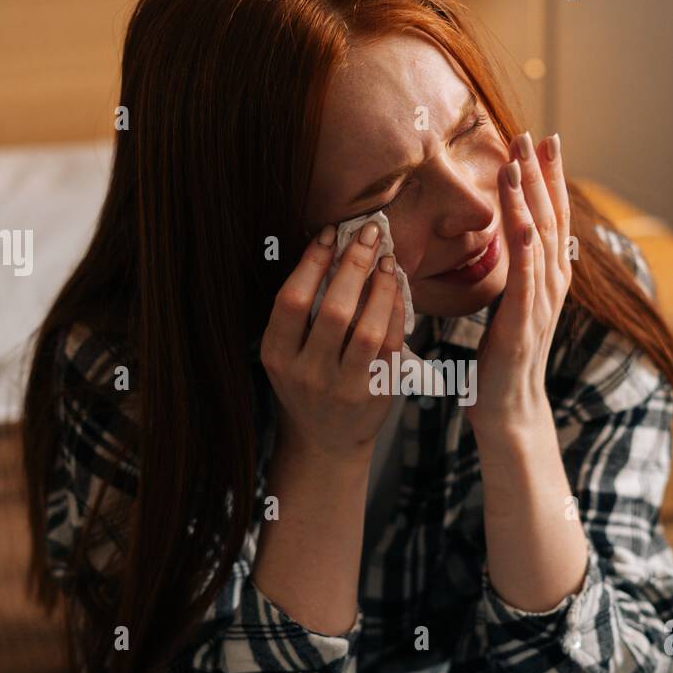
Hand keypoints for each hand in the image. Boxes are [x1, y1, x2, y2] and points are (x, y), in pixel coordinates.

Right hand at [260, 221, 404, 465]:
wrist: (326, 440)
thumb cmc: (307, 382)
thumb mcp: (288, 352)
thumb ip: (302, 311)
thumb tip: (333, 247)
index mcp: (277, 356)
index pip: (292, 301)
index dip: (311, 263)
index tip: (328, 234)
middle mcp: (306, 373)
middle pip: (332, 310)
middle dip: (351, 264)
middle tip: (366, 233)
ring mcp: (342, 388)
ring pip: (365, 329)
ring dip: (379, 286)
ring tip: (384, 258)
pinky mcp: (374, 395)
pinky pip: (390, 345)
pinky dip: (395, 310)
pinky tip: (395, 288)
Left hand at [467, 130, 569, 440]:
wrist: (508, 410)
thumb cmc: (502, 361)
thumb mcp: (511, 306)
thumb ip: (516, 272)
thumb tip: (511, 237)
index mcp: (547, 279)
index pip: (551, 217)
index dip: (549, 178)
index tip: (543, 141)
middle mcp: (551, 286)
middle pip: (550, 219)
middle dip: (541, 175)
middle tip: (533, 135)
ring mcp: (540, 306)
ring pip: (538, 242)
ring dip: (529, 201)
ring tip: (519, 163)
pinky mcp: (521, 326)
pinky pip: (526, 282)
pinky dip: (526, 251)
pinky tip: (522, 225)